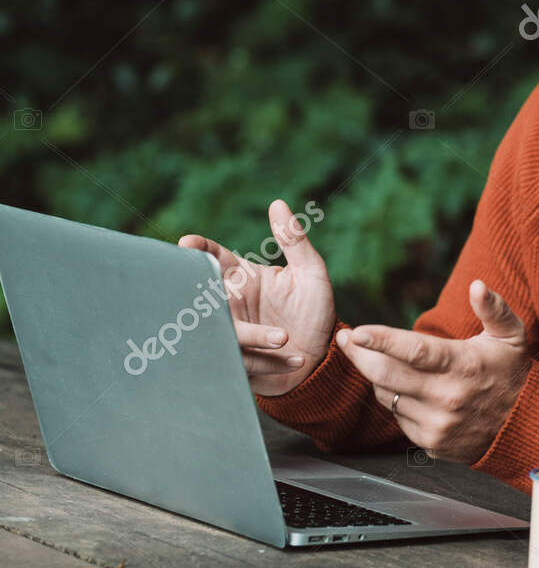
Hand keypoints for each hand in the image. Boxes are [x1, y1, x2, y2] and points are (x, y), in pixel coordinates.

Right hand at [178, 199, 334, 394]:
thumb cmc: (313, 309)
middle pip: (205, 299)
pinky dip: (269, 362)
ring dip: (254, 336)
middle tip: (213, 299)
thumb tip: (278, 203)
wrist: (322, 356)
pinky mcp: (240, 364)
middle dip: (203, 299)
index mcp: (241, 278)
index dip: (198, 251)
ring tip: (284, 337)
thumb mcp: (311, 273)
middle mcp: (230, 305)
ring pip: (226, 334)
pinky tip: (296, 358)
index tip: (187, 244)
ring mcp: (233, 335)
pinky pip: (244, 363)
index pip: (213, 259)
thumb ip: (294, 240)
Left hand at [336, 279, 531, 462]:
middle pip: (386, 376)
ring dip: (378, 378)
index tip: (357, 332)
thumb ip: (493, 308)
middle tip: (347, 339)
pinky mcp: (431, 444)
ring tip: (383, 362)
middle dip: (359, 356)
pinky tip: (406, 390)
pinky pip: (397, 418)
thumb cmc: (512, 373)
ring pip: (387, 397)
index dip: (382, 341)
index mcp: (463, 366)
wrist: (526, 426)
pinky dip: (395, 401)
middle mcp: (447, 398)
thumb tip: (476, 285)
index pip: (415, 351)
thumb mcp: (511, 336)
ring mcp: (438, 425)